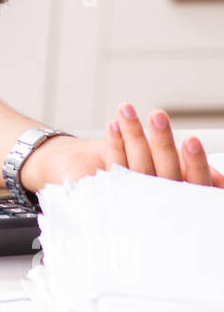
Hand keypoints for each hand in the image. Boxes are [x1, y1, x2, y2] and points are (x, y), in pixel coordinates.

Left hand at [22, 103, 223, 193]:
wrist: (100, 175)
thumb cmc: (157, 172)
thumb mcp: (182, 173)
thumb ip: (197, 172)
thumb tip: (220, 180)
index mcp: (184, 197)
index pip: (196, 182)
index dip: (194, 162)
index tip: (191, 139)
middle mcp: (160, 202)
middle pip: (164, 173)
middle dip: (161, 142)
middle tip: (157, 115)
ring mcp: (134, 200)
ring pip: (136, 168)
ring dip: (133, 135)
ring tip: (126, 109)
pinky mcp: (110, 195)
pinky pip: (112, 169)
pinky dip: (114, 145)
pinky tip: (114, 126)